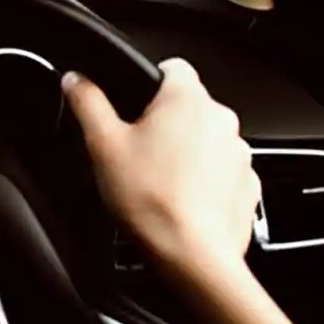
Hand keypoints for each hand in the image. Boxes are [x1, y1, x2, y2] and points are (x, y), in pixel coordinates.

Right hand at [63, 58, 259, 271]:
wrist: (191, 256)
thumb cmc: (151, 202)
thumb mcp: (103, 146)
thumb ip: (88, 103)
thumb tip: (76, 80)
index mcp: (186, 98)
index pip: (171, 67)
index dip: (148, 84)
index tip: (133, 109)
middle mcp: (220, 118)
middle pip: (187, 107)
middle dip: (164, 124)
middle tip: (137, 153)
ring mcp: (238, 153)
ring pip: (206, 139)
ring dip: (186, 152)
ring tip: (158, 181)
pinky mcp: (247, 184)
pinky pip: (222, 171)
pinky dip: (205, 180)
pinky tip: (180, 199)